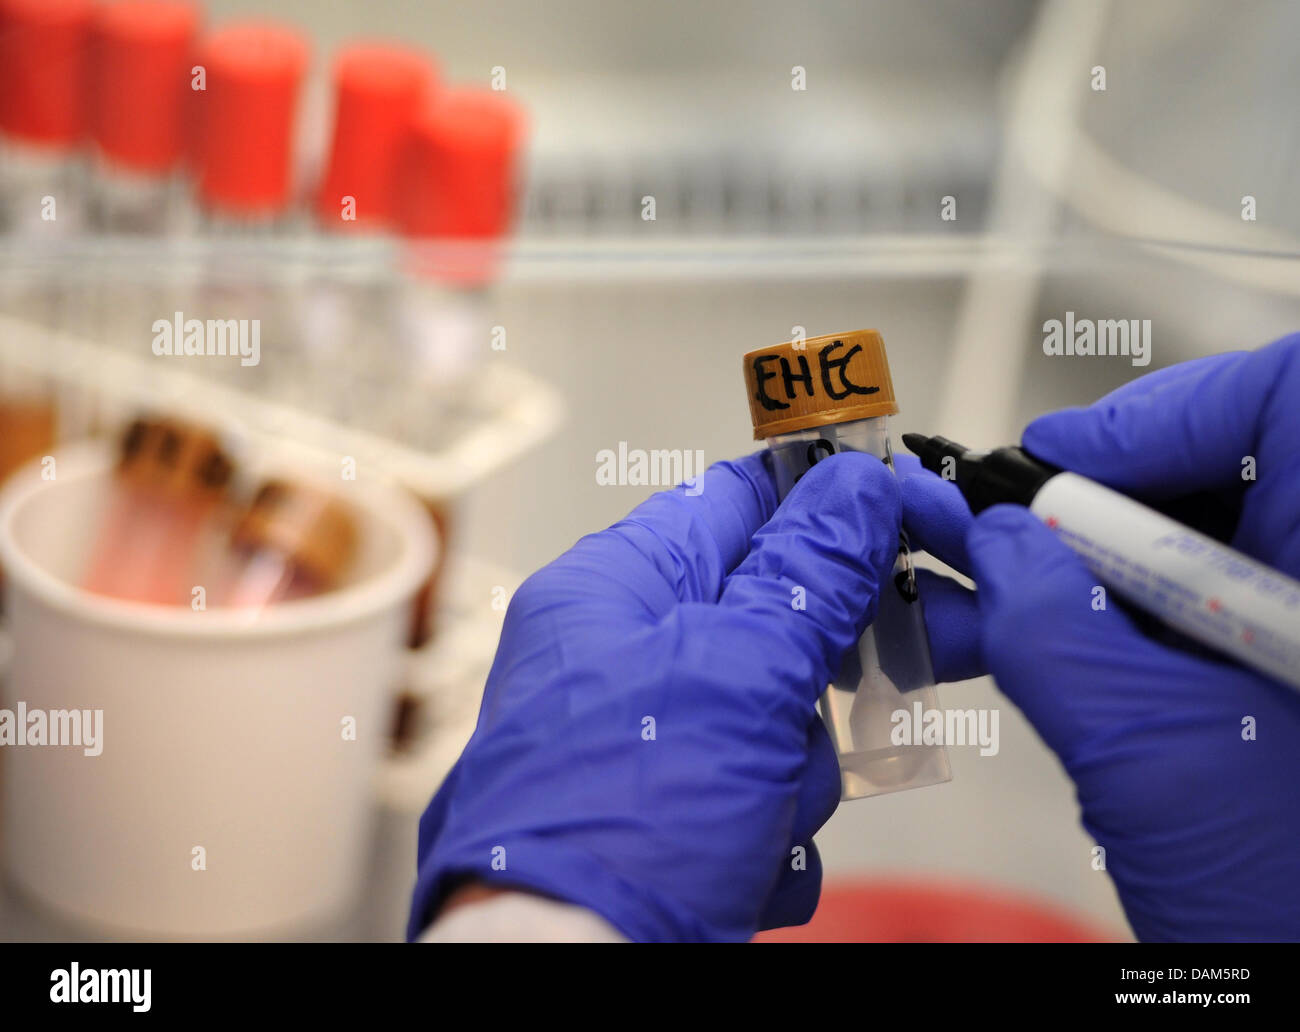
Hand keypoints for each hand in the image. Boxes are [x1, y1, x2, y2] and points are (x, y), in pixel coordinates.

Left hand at [408, 451, 902, 941]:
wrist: (569, 965)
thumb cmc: (617, 816)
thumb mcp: (737, 673)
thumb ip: (809, 578)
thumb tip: (857, 490)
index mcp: (617, 588)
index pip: (735, 502)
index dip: (823, 504)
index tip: (901, 514)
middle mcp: (624, 653)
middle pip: (772, 618)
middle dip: (820, 676)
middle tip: (862, 689)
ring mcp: (650, 736)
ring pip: (780, 717)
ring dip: (796, 771)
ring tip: (762, 810)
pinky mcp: (672, 807)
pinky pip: (761, 790)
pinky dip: (772, 830)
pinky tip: (746, 859)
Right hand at [900, 333, 1299, 941]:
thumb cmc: (1299, 912)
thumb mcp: (1156, 758)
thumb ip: (1056, 631)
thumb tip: (993, 546)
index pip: (1277, 400)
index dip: (1153, 416)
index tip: (1048, 467)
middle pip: (1231, 472)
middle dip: (1096, 509)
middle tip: (1002, 552)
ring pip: (1209, 551)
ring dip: (1093, 578)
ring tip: (993, 616)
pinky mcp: (1293, 682)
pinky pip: (1208, 620)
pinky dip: (1124, 631)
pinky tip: (1046, 656)